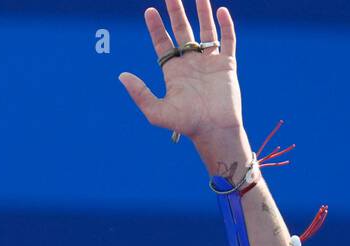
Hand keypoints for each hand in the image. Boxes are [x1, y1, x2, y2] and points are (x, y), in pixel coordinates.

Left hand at [119, 2, 244, 155]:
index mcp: (173, 71)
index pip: (162, 43)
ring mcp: (209, 62)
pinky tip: (220, 11)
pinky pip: (227, 40)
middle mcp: (190, 63)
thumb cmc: (185, 124)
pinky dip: (225, 26)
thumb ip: (139, 93)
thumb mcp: (156, 111)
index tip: (149, 11)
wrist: (214, 130)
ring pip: (206, 30)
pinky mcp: (227, 64)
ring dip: (202, 12)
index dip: (156, 27)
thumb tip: (121, 75)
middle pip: (182, 30)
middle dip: (176, 11)